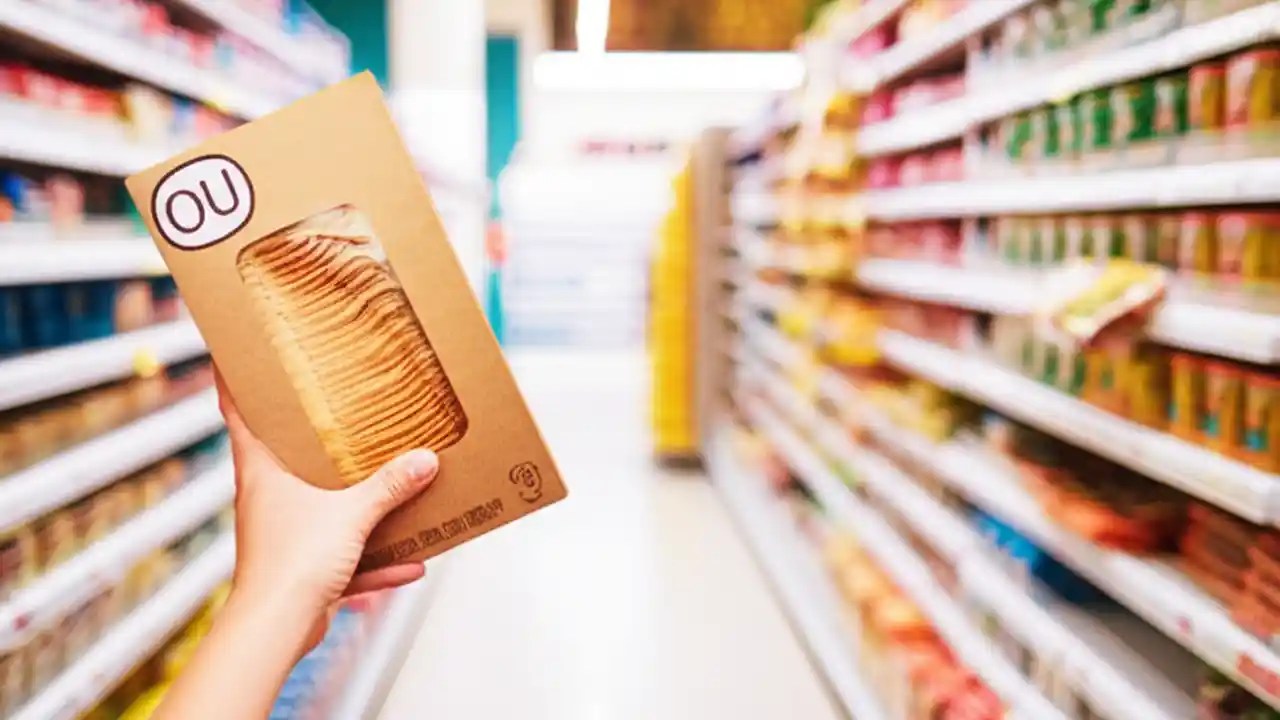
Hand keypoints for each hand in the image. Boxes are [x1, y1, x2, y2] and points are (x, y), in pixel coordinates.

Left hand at [215, 372, 437, 654]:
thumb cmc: (291, 565)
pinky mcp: (301, 568)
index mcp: (262, 473)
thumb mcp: (351, 514)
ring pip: (319, 509)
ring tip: (390, 489)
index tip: (233, 354)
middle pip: (282, 457)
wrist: (276, 628)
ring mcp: (283, 534)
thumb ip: (390, 487)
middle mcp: (266, 499)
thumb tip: (424, 461)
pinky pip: (343, 555)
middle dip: (310, 439)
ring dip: (355, 505)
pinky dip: (374, 559)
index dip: (233, 381)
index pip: (238, 414)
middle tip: (333, 413)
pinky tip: (411, 562)